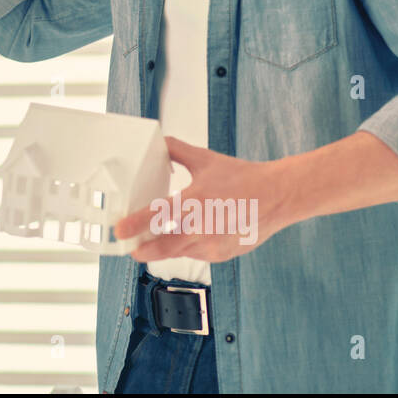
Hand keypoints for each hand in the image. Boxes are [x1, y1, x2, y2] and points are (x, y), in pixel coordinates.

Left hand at [113, 137, 295, 262]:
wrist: (278, 196)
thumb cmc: (243, 178)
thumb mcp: (206, 160)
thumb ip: (178, 151)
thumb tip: (159, 142)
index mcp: (195, 201)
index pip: (156, 215)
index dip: (134, 224)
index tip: (119, 230)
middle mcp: (202, 227)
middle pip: (163, 247)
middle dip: (144, 250)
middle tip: (132, 248)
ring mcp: (213, 245)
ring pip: (180, 253)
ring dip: (165, 250)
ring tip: (154, 243)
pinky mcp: (223, 255)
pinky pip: (197, 255)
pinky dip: (188, 249)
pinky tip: (187, 239)